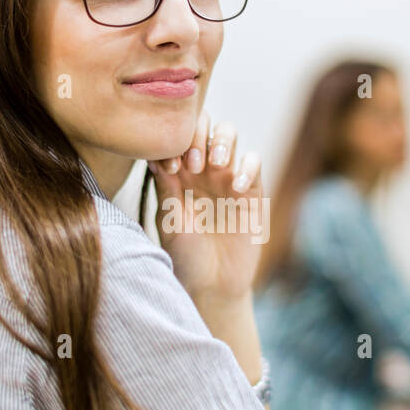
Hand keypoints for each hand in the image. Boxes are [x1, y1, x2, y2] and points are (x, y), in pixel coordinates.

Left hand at [146, 110, 263, 303]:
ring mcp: (227, 177)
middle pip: (203, 124)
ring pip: (229, 133)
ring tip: (215, 166)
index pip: (176, 135)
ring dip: (222, 141)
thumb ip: (166, 188)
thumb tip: (155, 155)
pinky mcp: (251, 191)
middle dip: (198, 135)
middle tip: (194, 164)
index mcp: (176, 173)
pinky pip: (254, 162)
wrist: (212, 285)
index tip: (170, 168)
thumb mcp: (170, 222)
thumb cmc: (184, 256)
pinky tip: (237, 187)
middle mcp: (201, 169)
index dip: (174, 142)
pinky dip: (248, 166)